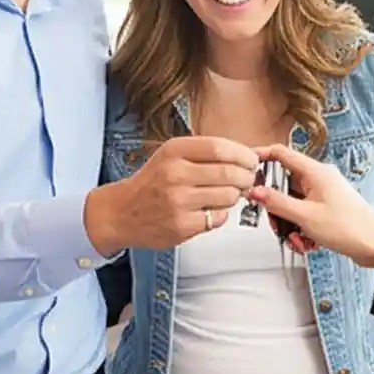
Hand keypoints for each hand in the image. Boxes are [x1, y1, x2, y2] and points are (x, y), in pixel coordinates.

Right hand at [86, 136, 258, 254]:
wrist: (121, 212)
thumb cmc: (152, 182)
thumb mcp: (172, 156)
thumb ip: (206, 154)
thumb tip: (248, 155)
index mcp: (174, 151)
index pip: (220, 148)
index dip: (243, 154)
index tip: (251, 159)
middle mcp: (175, 174)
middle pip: (228, 173)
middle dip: (246, 177)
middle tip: (247, 179)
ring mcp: (178, 201)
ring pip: (228, 196)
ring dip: (235, 196)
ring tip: (226, 194)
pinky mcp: (182, 225)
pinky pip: (218, 218)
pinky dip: (221, 214)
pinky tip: (210, 210)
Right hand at [247, 144, 373, 268]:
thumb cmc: (349, 228)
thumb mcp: (305, 216)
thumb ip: (277, 203)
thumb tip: (254, 191)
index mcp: (315, 172)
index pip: (281, 153)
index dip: (261, 156)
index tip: (245, 166)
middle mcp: (319, 179)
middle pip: (284, 183)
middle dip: (276, 206)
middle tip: (275, 223)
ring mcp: (323, 194)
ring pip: (292, 203)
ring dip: (289, 223)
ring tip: (297, 239)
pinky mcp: (326, 209)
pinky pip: (303, 214)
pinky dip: (300, 228)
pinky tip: (306, 243)